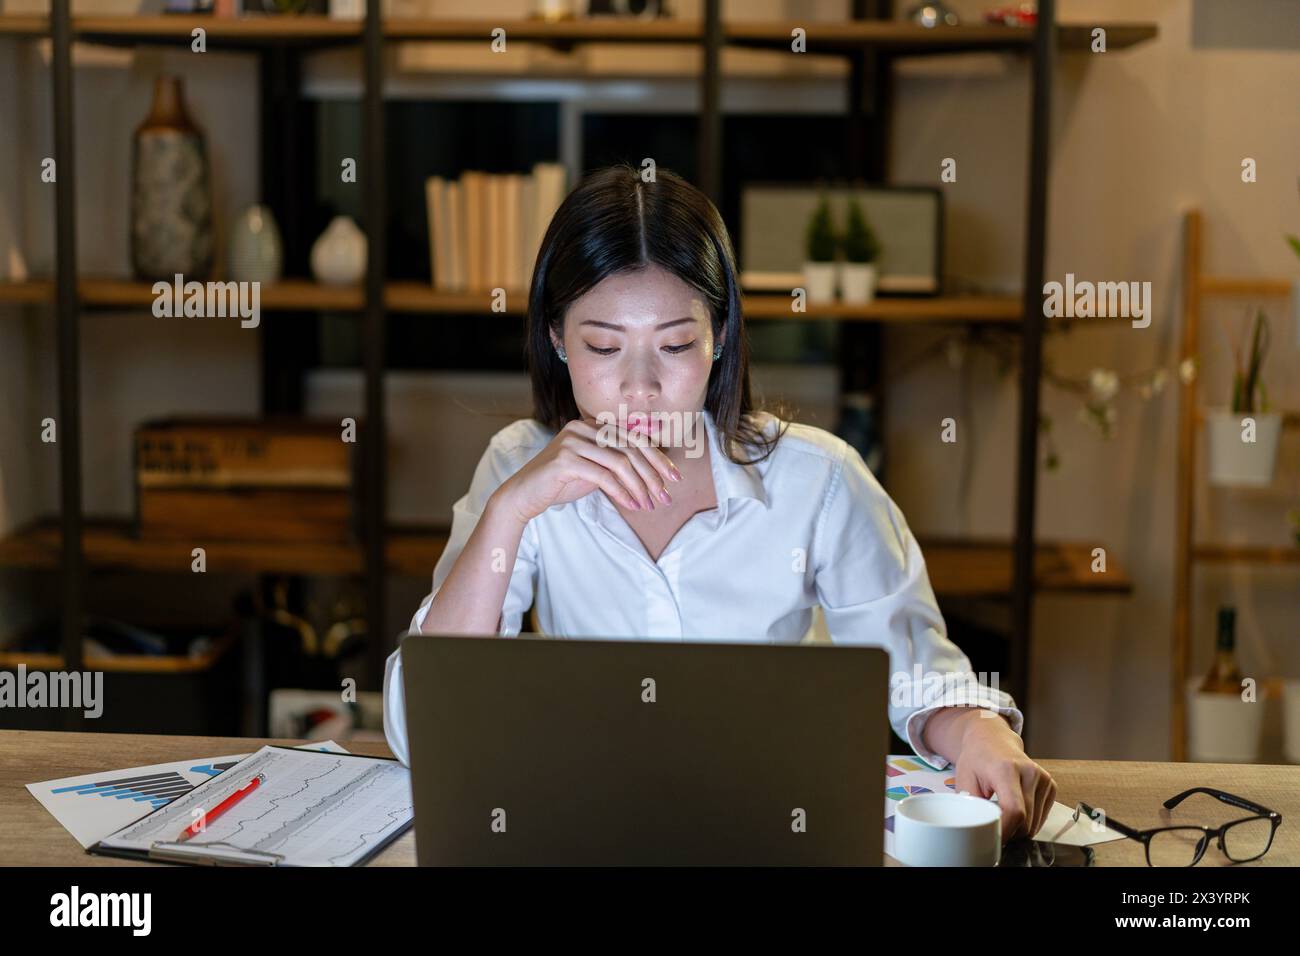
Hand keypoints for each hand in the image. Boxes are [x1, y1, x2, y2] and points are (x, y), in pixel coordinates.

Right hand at [493, 417, 682, 524]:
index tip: (674, 478)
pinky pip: (604, 476)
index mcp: (592, 424)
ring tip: (650, 505)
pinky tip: (632, 505)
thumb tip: (655, 470)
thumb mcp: (595, 469)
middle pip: (631, 448)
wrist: (524, 495)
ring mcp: (573, 440)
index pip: (634, 438)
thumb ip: (618, 462)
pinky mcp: (566, 459)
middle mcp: (583, 426)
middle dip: (653, 474)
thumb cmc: (561, 483)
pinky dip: (622, 492)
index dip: (657, 458)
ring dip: (640, 486)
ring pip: (620, 462)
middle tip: (666, 496)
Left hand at [950, 711, 1056, 842]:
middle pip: (1026, 821)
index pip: (1014, 811)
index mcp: (1006, 769)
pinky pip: (1041, 817)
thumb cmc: (977, 759)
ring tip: (1001, 815)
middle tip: (993, 828)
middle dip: (1009, 832)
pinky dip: (1028, 821)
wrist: (992, 739)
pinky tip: (1014, 809)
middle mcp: (1030, 772)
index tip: (993, 839)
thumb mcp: (965, 780)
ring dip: (1018, 828)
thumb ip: (972, 807)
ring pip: (1034, 823)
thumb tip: (978, 832)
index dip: (1005, 831)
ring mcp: (1043, 778)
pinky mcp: (1050, 785)